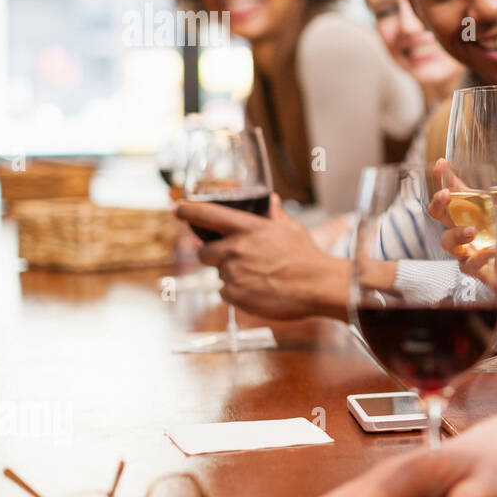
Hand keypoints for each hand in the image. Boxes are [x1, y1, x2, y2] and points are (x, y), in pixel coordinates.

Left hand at [174, 194, 347, 320]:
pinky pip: (227, 293)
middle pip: (205, 252)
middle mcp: (236, 249)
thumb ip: (274, 215)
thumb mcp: (292, 229)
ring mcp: (233, 274)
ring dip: (233, 276)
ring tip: (260, 278)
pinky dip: (239, 293)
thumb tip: (271, 201)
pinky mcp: (235, 296)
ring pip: (220, 275)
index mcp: (248, 228)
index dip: (188, 211)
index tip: (177, 209)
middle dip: (215, 256)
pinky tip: (260, 290)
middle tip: (239, 260)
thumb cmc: (308, 257)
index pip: (208, 215)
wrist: (319, 286)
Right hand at [431, 158, 496, 315]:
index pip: (460, 194)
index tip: (442, 164)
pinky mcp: (483, 274)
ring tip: (471, 231)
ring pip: (449, 243)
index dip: (446, 179)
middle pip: (443, 216)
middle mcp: (477, 233)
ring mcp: (477, 254)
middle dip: (439, 204)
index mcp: (487, 214)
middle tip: (446, 196)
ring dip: (456, 234)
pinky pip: (474, 265)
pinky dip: (490, 256)